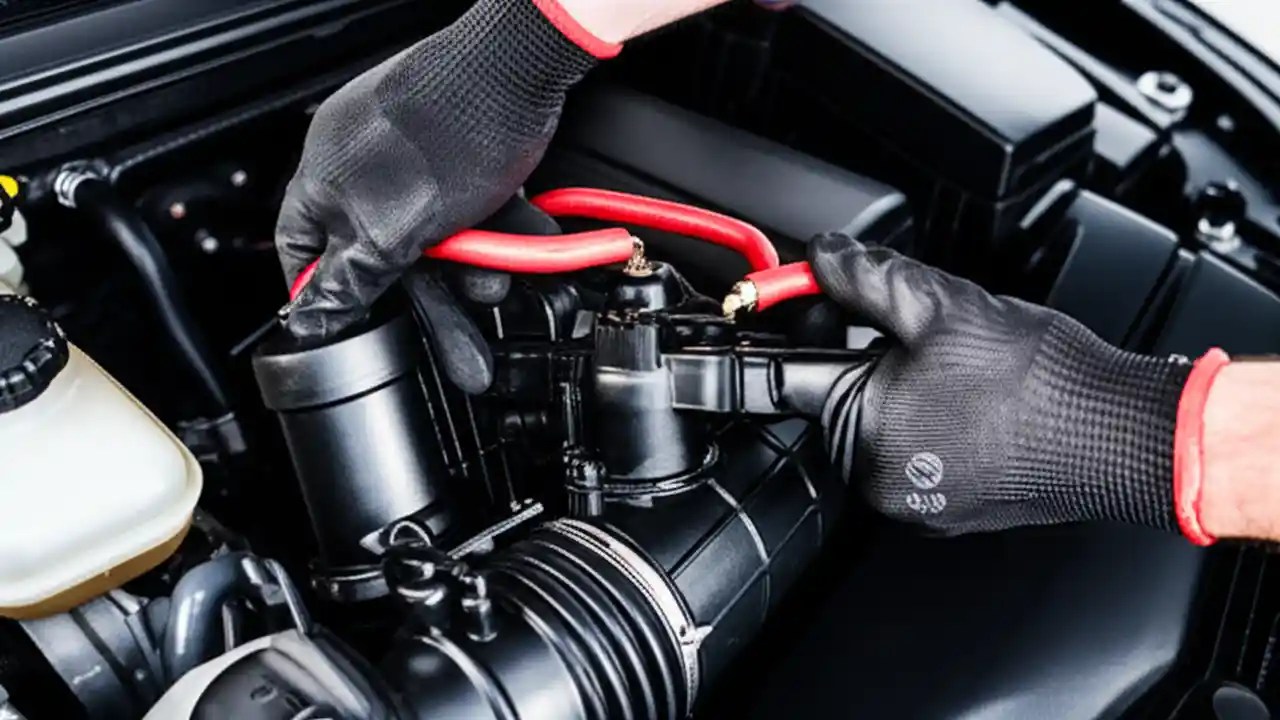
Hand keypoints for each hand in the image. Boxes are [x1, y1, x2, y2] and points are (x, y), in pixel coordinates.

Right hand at [276, 0, 599, 344]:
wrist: (515, 72)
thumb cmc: (444, 135)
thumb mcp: (388, 232)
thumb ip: (350, 278)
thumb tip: (312, 316)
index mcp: (323, 178)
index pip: (300, 247)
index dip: (321, 288)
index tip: (348, 318)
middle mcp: (361, 161)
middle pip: (379, 245)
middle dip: (424, 280)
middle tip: (452, 296)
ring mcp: (411, 151)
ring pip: (435, 229)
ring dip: (471, 258)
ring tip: (496, 272)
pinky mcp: (459, 145)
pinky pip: (471, 202)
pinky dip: (495, 225)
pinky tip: (519, 234)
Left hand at [809, 234, 1196, 536]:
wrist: (1121, 432)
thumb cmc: (1041, 380)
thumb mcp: (940, 304)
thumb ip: (866, 277)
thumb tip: (824, 257)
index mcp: (863, 437)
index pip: (796, 374)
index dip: (812, 323)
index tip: (816, 303)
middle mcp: (880, 484)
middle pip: (842, 399)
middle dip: (867, 355)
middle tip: (920, 332)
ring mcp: (917, 504)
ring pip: (885, 425)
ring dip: (904, 386)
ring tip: (961, 366)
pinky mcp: (951, 509)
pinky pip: (919, 453)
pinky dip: (934, 420)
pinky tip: (975, 399)